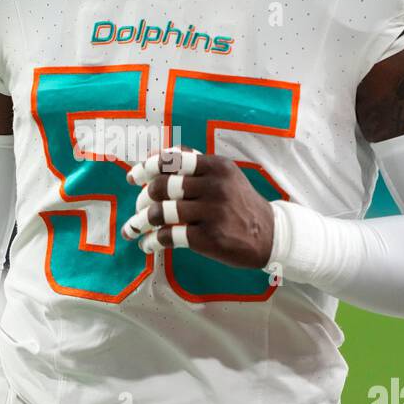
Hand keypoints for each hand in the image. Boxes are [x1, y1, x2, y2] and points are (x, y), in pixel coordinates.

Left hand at [121, 146, 275, 270]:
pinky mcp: (209, 238)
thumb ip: (196, 166)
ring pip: (161, 213)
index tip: (133, 178)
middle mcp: (214, 186)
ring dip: (141, 222)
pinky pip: (169, 236)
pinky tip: (148, 244)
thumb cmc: (240, 203)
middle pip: (162, 187)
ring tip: (134, 228)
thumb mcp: (226, 176)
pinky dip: (152, 241)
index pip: (172, 160)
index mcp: (216, 166)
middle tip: (139, 207)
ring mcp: (212, 212)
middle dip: (143, 198)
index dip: (146, 167)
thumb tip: (157, 158)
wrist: (271, 236)